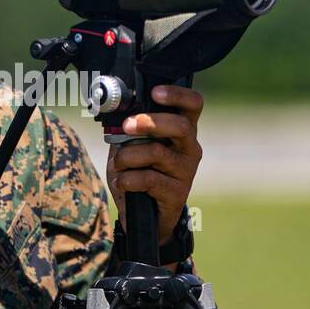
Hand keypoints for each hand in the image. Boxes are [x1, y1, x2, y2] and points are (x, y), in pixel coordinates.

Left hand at [106, 84, 203, 245]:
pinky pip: (148, 179)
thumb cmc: (138, 174)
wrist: (145, 216)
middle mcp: (190, 148)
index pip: (193, 104)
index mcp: (182, 130)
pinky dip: (127, 179)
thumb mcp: (131, 147)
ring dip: (128, 157)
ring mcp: (186, 171)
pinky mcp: (177, 192)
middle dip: (150, 122)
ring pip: (157, 153)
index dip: (177, 94)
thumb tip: (116, 115)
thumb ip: (128, 130)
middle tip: (127, 126)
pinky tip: (123, 183)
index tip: (155, 92)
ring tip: (119, 164)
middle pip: (180, 126)